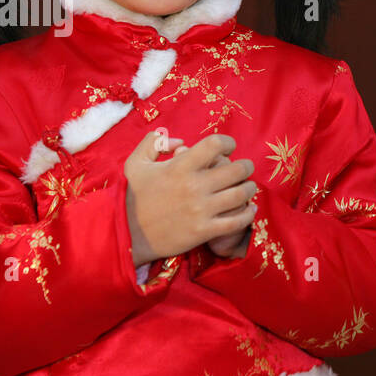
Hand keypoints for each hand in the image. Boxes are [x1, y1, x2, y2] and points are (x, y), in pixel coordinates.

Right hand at [124, 132, 256, 264]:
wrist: (126, 234)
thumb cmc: (132, 197)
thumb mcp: (135, 163)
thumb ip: (155, 143)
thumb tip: (181, 141)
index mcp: (179, 166)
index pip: (215, 144)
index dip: (227, 142)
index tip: (229, 146)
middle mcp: (194, 186)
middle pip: (236, 169)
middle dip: (246, 166)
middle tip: (246, 168)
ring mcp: (201, 210)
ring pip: (241, 194)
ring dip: (249, 188)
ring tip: (248, 187)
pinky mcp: (204, 231)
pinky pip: (237, 221)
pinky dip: (248, 214)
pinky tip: (249, 209)